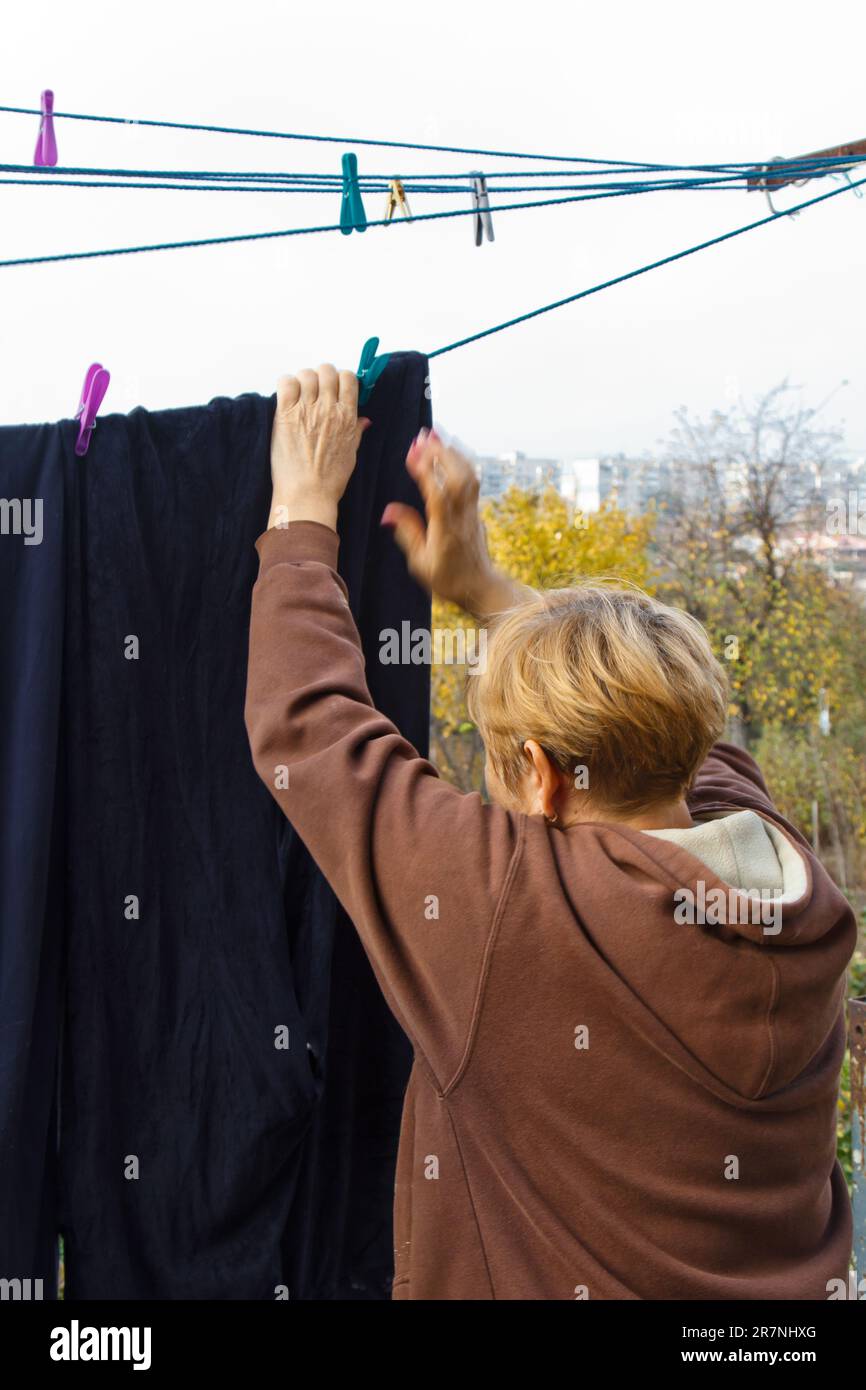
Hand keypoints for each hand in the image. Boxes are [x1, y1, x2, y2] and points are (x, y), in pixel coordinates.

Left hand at [268, 365, 369, 530]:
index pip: (348, 378)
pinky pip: (285, 382)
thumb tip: (363, 420)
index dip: (340, 379)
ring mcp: (306, 410)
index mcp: (347, 416)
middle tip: (316, 390)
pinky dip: (286, 384)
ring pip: (306, 374)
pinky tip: (287, 397)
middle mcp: (328, 408)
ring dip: (303, 381)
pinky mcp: (285, 414)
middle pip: (326, 370)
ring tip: (300, 395)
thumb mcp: (351, 454)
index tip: (335, 388)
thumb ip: (356, 431)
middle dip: (322, 376)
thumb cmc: (329, 480)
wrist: (307, 494)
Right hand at [382, 429, 523, 617]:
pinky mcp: (476, 511)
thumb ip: (407, 533)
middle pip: (457, 477)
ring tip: (435, 436)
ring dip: (452, 452)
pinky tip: (450, 452)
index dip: (426, 471)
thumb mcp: (420, 563)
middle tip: (423, 434)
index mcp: (445, 530)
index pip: (437, 493)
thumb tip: (388, 511)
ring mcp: (472, 512)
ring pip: (468, 475)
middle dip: (441, 452)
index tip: (412, 451)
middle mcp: (462, 517)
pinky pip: (471, 480)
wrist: (480, 587)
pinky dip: (460, 461)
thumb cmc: (448, 579)